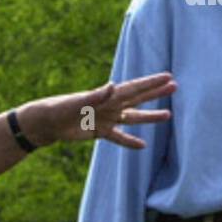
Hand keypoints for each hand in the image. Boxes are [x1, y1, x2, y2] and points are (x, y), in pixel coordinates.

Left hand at [22, 72, 175, 147]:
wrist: (47, 123)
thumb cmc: (60, 108)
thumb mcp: (79, 101)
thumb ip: (97, 94)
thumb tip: (113, 85)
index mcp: (108, 96)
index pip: (135, 88)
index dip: (152, 83)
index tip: (168, 77)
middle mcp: (110, 105)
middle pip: (139, 99)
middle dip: (156, 93)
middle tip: (174, 87)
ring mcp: (107, 119)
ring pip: (133, 117)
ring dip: (150, 117)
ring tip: (168, 115)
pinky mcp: (100, 132)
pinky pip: (119, 137)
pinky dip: (130, 141)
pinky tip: (143, 145)